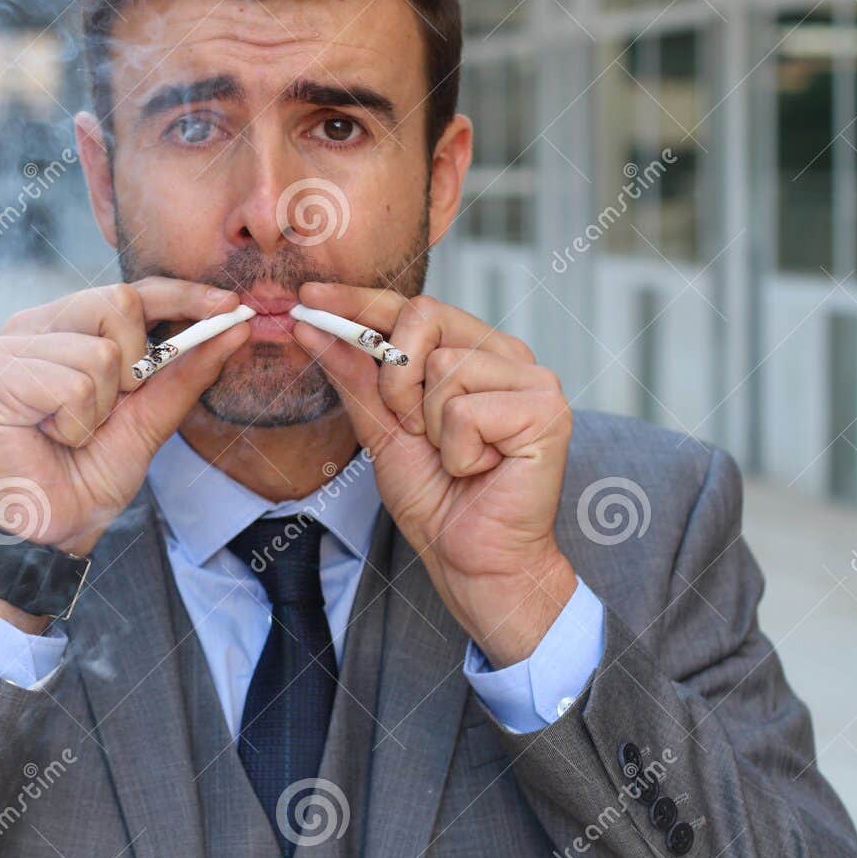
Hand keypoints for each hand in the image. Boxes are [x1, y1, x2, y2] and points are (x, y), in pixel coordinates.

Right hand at [0, 278, 248, 591]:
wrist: (47, 532)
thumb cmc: (87, 476)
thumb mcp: (150, 419)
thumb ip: (187, 372)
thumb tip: (235, 326)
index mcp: (65, 326)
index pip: (131, 291)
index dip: (181, 295)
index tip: (229, 304)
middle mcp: (33, 325)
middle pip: (118, 303)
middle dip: (135, 367)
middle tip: (109, 410)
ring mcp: (7, 348)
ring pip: (100, 354)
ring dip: (101, 410)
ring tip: (71, 433)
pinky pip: (72, 386)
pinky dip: (76, 424)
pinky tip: (51, 438)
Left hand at [292, 282, 574, 666]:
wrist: (474, 560)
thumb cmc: (438, 500)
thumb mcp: (381, 431)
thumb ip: (354, 378)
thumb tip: (312, 328)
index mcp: (471, 352)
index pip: (410, 308)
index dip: (358, 300)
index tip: (309, 297)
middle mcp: (505, 355)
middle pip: (424, 316)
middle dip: (396, 381)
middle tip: (412, 428)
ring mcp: (532, 378)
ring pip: (441, 368)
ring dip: (431, 426)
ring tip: (458, 457)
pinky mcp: (547, 408)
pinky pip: (465, 409)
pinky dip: (459, 451)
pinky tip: (482, 469)